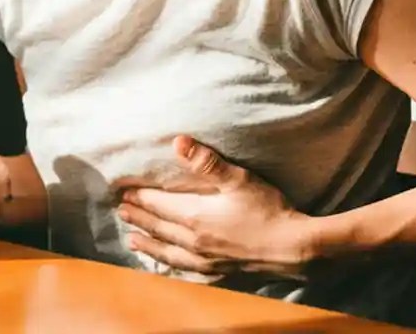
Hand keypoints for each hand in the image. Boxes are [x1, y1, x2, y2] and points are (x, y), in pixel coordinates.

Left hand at [117, 135, 317, 279]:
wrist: (294, 249)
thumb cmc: (268, 210)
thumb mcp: (238, 179)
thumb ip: (207, 162)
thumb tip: (177, 142)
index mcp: (195, 216)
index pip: (159, 204)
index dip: (141, 197)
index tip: (124, 192)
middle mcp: (194, 241)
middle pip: (159, 227)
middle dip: (139, 218)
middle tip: (121, 212)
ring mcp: (206, 261)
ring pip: (168, 252)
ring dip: (149, 245)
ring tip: (132, 241)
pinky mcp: (219, 273)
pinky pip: (186, 271)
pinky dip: (171, 267)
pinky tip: (168, 267)